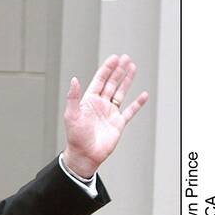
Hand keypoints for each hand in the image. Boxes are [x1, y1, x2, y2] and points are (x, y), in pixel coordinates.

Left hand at [61, 53, 148, 176]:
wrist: (84, 156)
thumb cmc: (75, 138)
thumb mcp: (72, 115)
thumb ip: (73, 97)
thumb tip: (74, 79)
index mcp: (89, 101)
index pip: (100, 80)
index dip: (107, 69)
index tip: (114, 58)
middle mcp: (100, 105)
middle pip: (111, 83)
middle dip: (118, 71)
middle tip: (125, 58)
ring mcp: (110, 113)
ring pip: (120, 93)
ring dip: (126, 81)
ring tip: (133, 68)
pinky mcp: (118, 124)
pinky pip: (130, 111)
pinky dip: (137, 104)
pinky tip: (143, 95)